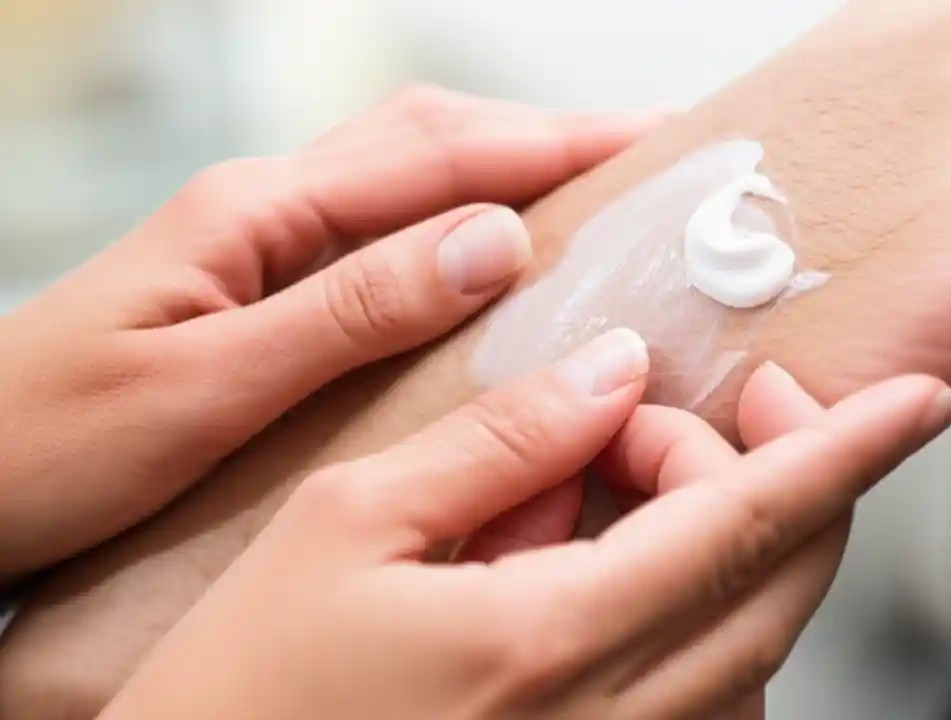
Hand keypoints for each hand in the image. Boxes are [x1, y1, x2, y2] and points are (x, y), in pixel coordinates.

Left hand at [0, 87, 659, 578]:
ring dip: (501, 165)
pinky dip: (451, 218)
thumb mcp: (206, 388)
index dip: (553, 146)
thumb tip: (494, 240)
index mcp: (253, 213)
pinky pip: (376, 227)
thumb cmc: (45, 445)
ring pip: (403, 172)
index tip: (650, 145)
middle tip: (641, 158)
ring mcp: (255, 241)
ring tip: (588, 190)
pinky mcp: (253, 284)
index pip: (435, 156)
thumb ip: (353, 309)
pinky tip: (486, 253)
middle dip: (542, 136)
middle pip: (427, 136)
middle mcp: (259, 206)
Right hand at [100, 329, 950, 719]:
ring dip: (707, 541)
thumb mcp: (347, 524)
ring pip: (746, 634)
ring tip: (580, 504)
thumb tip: (610, 372)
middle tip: (647, 421)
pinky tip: (585, 578)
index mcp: (551, 644)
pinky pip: (702, 689)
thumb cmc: (240, 692)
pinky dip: (683, 609)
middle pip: (774, 578)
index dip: (847, 450)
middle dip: (752, 472)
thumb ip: (502, 439)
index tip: (914, 398)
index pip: (747, 522)